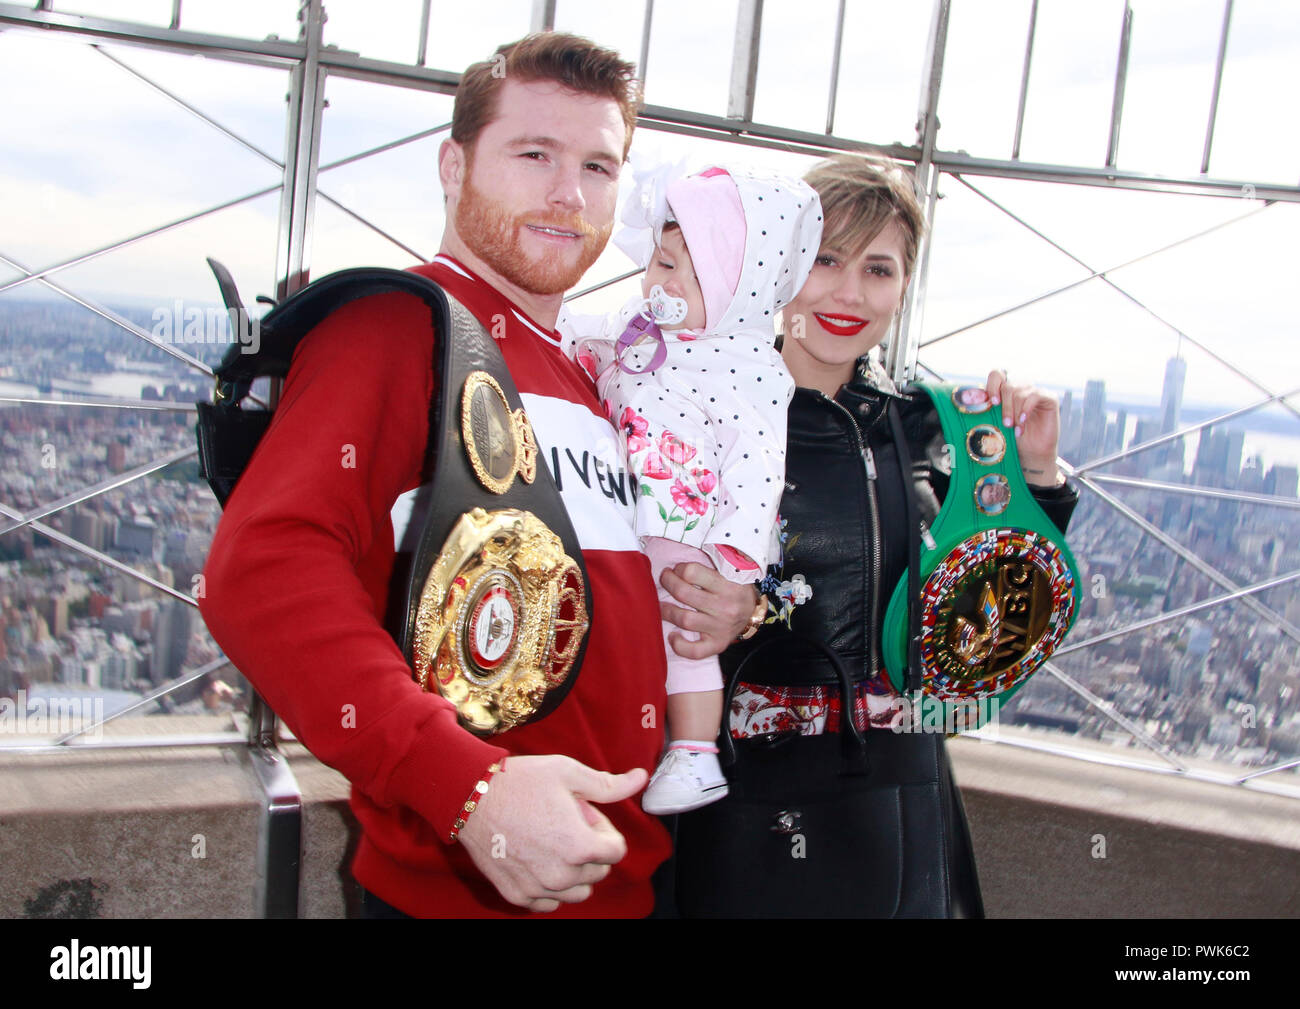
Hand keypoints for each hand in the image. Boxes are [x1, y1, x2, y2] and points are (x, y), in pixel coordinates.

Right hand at [456, 755, 647, 912]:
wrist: (470, 796)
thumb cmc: (521, 780)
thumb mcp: (569, 773)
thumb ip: (609, 785)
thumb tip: (642, 778)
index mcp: (579, 846)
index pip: (617, 851)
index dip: (603, 829)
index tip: (583, 814)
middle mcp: (561, 875)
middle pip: (598, 871)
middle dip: (589, 848)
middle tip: (563, 822)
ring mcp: (538, 888)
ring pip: (577, 891)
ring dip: (573, 870)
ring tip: (551, 840)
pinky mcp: (517, 895)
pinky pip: (548, 901)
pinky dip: (549, 885)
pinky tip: (536, 857)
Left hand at [660, 562, 757, 658]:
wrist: (753, 614)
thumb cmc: (736, 590)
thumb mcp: (730, 573)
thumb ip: (709, 568)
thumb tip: (680, 564)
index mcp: (728, 586)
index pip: (692, 572)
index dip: (679, 569)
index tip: (677, 569)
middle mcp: (725, 608)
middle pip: (683, 594)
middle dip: (667, 583)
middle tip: (665, 579)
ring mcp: (720, 628)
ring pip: (684, 619)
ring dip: (666, 611)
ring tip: (661, 604)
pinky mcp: (717, 645)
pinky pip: (694, 651)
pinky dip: (680, 645)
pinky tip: (672, 635)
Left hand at [986, 369, 1061, 486]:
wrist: (1031, 452)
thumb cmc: (1012, 438)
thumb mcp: (995, 422)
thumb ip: (986, 408)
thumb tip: (966, 398)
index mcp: (1006, 390)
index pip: (997, 375)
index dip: (992, 386)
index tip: (992, 403)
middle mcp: (1021, 387)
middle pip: (1008, 386)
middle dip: (1005, 407)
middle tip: (1006, 424)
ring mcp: (1035, 391)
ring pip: (1020, 392)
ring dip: (1015, 411)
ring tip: (1015, 428)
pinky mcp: (1049, 398)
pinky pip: (1035, 395)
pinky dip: (1026, 409)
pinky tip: (1023, 420)